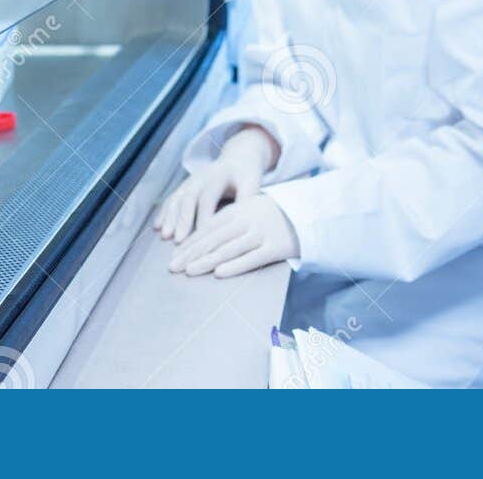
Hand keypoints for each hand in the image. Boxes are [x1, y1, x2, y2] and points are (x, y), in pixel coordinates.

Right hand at [153, 126, 275, 242]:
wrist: (238, 157)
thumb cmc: (246, 175)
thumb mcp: (252, 183)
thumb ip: (246, 200)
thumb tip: (244, 222)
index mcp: (219, 176)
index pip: (208, 198)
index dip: (203, 218)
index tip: (202, 237)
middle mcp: (201, 177)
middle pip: (188, 198)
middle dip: (182, 220)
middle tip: (178, 240)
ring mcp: (190, 181)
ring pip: (177, 199)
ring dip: (170, 218)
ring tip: (165, 236)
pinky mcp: (185, 186)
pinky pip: (171, 199)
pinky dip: (163, 213)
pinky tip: (157, 227)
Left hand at [169, 194, 299, 277]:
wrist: (309, 212)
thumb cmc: (273, 215)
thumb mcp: (250, 209)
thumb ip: (228, 220)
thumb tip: (200, 239)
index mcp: (240, 208)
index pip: (209, 226)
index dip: (191, 241)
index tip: (175, 255)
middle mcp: (249, 219)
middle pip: (215, 238)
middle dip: (192, 253)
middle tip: (173, 267)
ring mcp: (263, 232)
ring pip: (230, 248)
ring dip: (207, 260)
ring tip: (190, 271)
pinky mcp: (277, 247)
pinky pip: (253, 258)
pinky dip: (235, 265)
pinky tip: (219, 273)